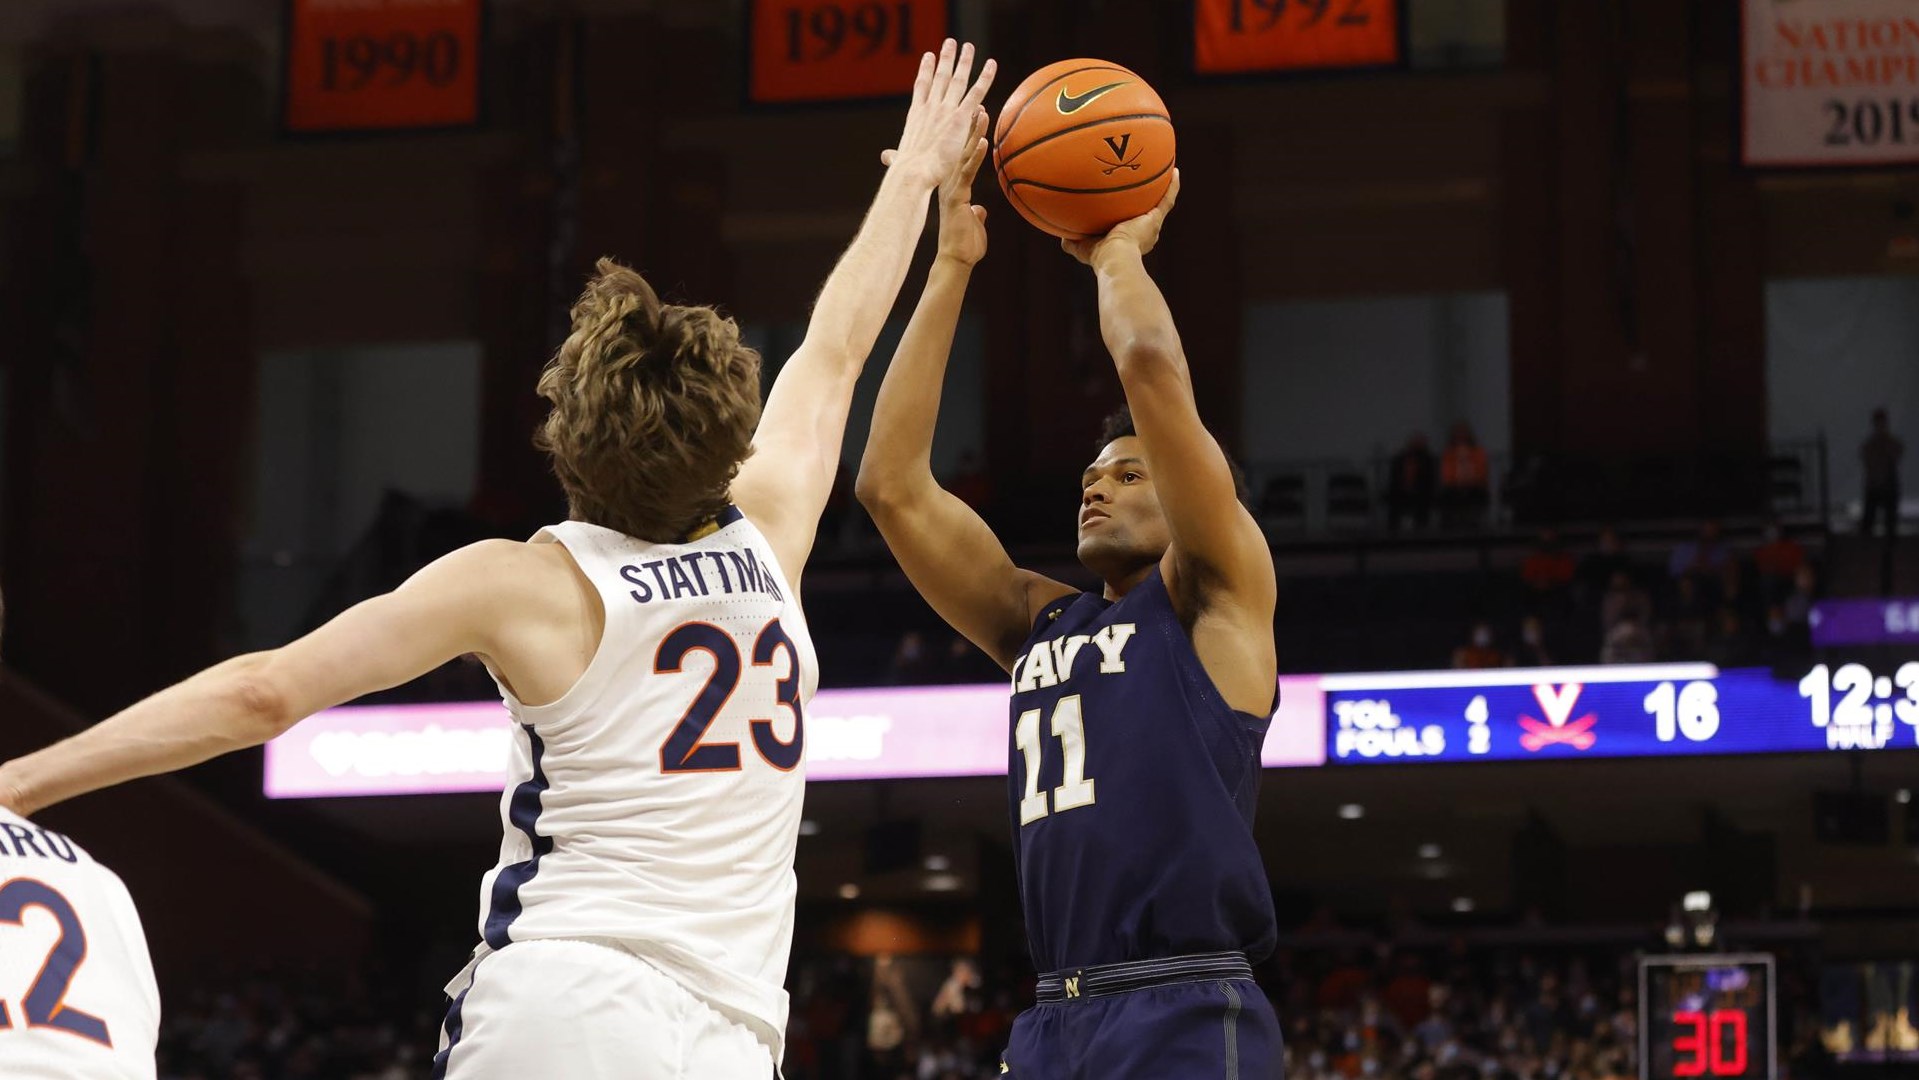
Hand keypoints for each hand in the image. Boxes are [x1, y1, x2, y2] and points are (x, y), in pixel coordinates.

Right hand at [880, 39, 996, 189]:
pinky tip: (992, 65)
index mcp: (916, 116)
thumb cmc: (905, 173)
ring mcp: (944, 110)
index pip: (921, 88)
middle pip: (939, 78)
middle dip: (945, 59)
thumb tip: (887, 157)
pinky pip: (976, 93)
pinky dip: (984, 78)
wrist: (913, 173)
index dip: (925, 71)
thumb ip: (896, 155)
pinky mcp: (959, 118)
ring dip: (963, 61)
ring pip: (957, 80)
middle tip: (950, 42)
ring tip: (968, 46)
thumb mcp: (899, 160)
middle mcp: (930, 108)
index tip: (928, 56)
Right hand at [935, 112, 989, 266]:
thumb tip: (981, 211)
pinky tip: (984, 141)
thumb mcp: (974, 224)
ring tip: (982, 111)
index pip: (961, 156)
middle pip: (960, 149)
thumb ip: (976, 214)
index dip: (968, 136)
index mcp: (955, 186)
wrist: (956, 259)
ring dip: (973, 133)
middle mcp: (950, 183)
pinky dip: (975, 156)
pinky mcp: (956, 195)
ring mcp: (952, 188)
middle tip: (977, 103)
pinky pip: (967, 172)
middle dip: (968, 125)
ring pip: (963, 155)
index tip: (975, 117)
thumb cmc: (965, 245)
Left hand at [1061, 169, 1180, 265]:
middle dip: (1145, 204)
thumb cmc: (1099, 257)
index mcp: (1129, 241)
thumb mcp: (1082, 248)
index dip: (1129, 218)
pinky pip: (1168, 199)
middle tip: (1144, 190)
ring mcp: (1152, 225)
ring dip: (1163, 189)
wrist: (1115, 258)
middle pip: (1146, 214)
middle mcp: (1144, 233)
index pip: (1130, 226)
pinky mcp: (1156, 218)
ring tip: (1167, 174)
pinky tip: (1175, 171)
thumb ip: (1073, 242)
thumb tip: (1062, 237)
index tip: (1125, 209)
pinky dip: (1172, 185)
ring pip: (1160, 204)